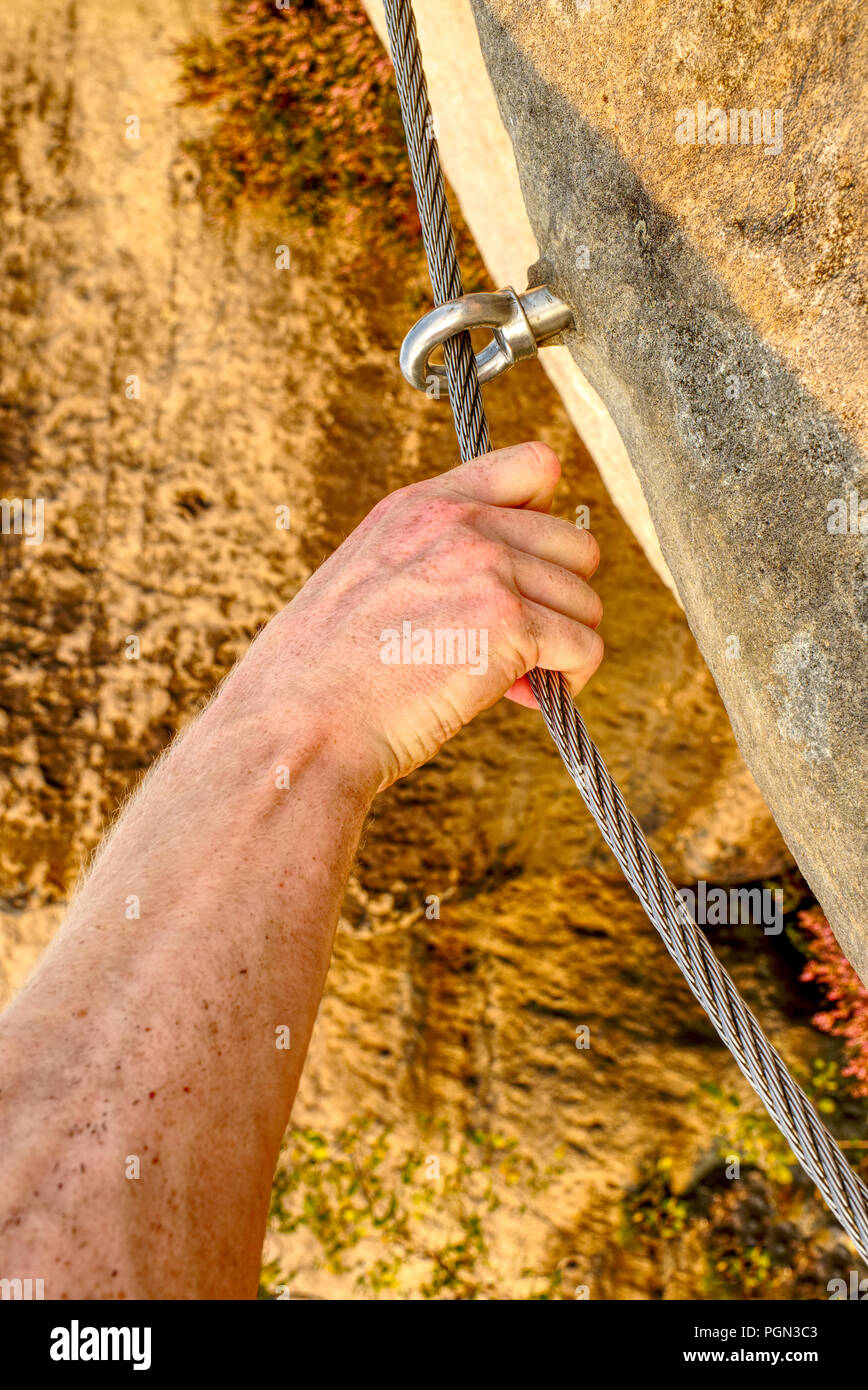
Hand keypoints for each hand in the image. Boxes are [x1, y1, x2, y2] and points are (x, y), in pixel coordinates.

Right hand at [228, 442, 602, 791]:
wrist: (303, 722)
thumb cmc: (325, 675)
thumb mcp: (367, 577)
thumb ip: (433, 559)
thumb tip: (503, 584)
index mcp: (422, 505)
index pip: (534, 467)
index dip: (548, 522)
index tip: (525, 572)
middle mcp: (460, 523)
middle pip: (575, 544)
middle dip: (558, 600)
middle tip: (517, 646)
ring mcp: (488, 569)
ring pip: (584, 601)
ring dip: (563, 646)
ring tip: (515, 680)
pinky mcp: (511, 624)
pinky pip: (585, 645)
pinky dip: (570, 679)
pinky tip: (525, 698)